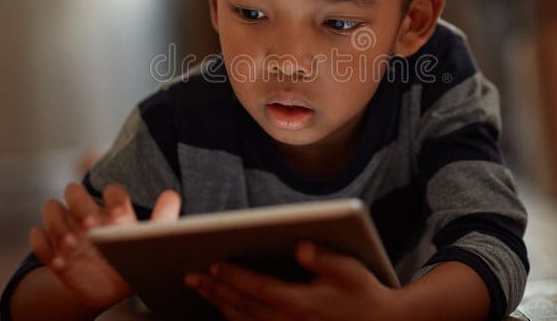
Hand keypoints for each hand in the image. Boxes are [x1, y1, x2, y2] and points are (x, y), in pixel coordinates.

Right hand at [30, 182, 180, 309]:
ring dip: (57, 223)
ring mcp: (69, 231)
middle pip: (73, 190)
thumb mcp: (152, 241)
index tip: (117, 213)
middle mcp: (90, 215)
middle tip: (89, 223)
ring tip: (72, 245)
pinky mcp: (53, 251)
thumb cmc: (134, 258)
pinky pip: (36, 237)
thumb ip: (165, 218)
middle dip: (78, 203)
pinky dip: (42, 245)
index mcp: (115, 212)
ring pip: (50, 207)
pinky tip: (59, 261)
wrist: (111, 289)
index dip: (113, 197)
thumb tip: (170, 194)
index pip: (112, 191)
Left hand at [184, 241, 399, 320]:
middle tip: (191, 277)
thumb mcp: (349, 270)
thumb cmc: (364, 294)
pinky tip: (227, 311)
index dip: (233, 277)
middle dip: (215, 291)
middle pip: (243, 306)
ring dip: (220, 305)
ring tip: (202, 290)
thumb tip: (300, 245)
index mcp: (301, 303)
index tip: (213, 265)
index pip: (258, 289)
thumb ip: (323, 257)